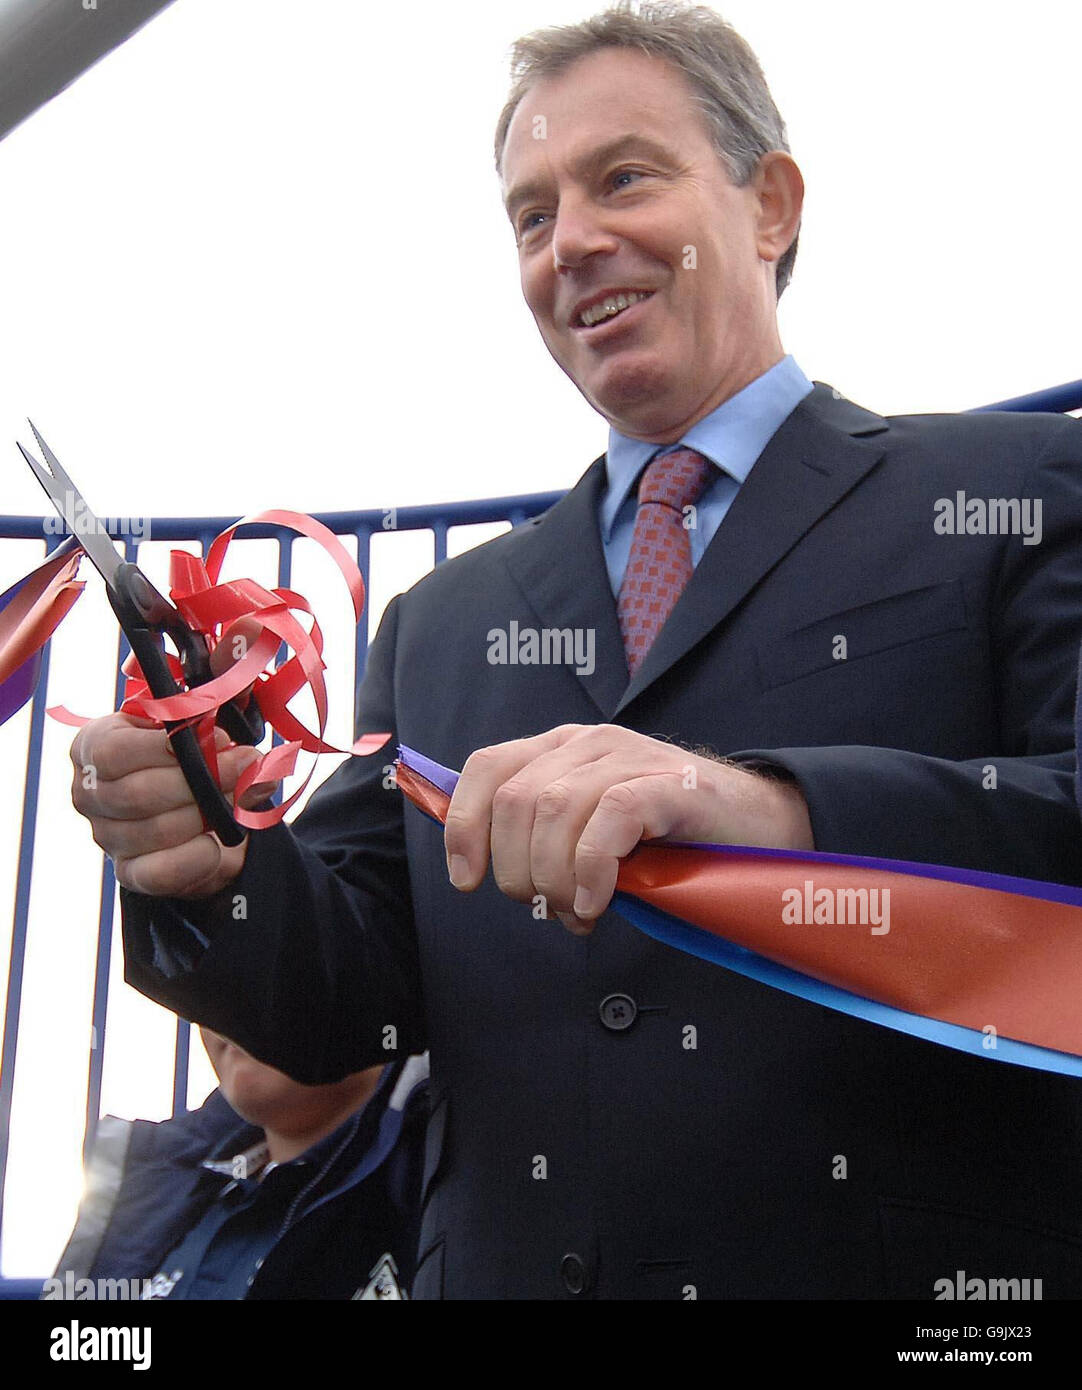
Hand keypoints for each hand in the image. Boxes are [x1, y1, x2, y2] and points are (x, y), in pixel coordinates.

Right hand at [70, 620, 276, 897]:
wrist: (218, 815)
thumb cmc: (205, 753)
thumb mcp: (216, 710)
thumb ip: (225, 673)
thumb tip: (250, 631)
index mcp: (98, 744)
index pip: (114, 750)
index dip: (168, 747)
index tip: (220, 737)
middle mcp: (91, 792)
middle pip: (136, 793)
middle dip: (202, 780)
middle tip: (245, 764)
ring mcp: (109, 836)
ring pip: (154, 830)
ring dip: (209, 813)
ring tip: (241, 795)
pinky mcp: (133, 873)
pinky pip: (160, 871)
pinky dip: (198, 856)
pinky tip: (221, 841)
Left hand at [443, 724, 812, 934]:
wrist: (762, 825)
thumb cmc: (672, 838)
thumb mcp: (596, 835)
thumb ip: (551, 845)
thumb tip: (508, 885)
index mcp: (563, 749)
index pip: (487, 769)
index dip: (464, 826)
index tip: (468, 880)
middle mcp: (590, 744)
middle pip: (516, 802)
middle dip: (518, 870)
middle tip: (549, 908)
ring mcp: (630, 758)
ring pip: (554, 811)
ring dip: (555, 878)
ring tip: (580, 911)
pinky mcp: (668, 784)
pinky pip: (609, 821)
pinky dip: (592, 869)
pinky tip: (600, 902)